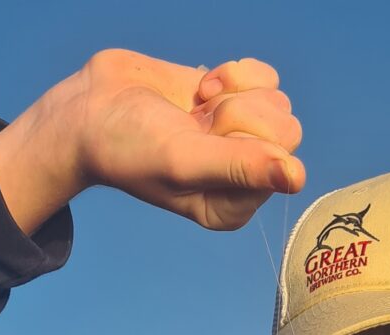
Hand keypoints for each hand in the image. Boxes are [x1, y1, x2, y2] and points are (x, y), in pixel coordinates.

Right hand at [0, 48, 303, 234]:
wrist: (92, 109)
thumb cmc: (130, 146)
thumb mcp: (185, 160)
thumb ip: (241, 169)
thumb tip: (297, 178)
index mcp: (234, 206)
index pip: (282, 163)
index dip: (241, 138)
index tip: (200, 140)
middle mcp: (244, 177)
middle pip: (286, 128)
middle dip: (237, 113)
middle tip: (195, 123)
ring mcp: (241, 138)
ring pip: (277, 100)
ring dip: (231, 93)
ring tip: (193, 110)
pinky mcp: (236, 102)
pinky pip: (267, 78)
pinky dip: (234, 74)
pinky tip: (201, 90)